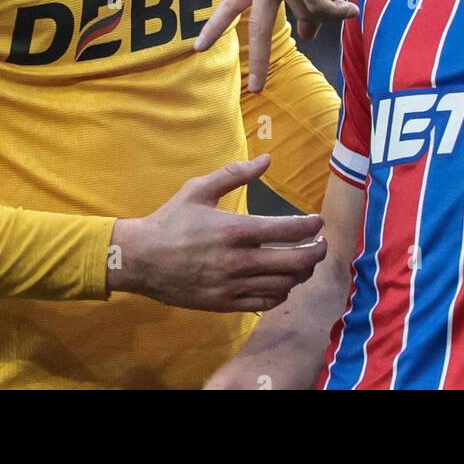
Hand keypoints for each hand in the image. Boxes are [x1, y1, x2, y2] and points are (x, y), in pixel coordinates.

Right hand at [107, 155, 327, 312]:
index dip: (311, 227)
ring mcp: (234, 285)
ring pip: (284, 285)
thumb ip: (235, 174)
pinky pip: (265, 302)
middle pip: (296, 262)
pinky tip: (282, 282)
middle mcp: (240, 261)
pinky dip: (281, 293)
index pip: (289, 230)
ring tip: (304, 262)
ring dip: (301, 273)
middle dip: (317, 253)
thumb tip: (267, 159)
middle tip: (322, 244)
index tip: (318, 223)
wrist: (141, 259)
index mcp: (236, 230)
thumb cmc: (170, 220)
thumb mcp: (199, 189)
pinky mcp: (226, 303)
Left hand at [194, 0, 369, 90]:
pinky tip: (351, 7)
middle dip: (259, 59)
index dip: (216, 26)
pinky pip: (319, 12)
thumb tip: (305, 35)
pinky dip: (338, 14)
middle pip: (260, 25)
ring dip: (328, 13)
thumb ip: (304, 6)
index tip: (198, 47)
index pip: (234, 3)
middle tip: (256, 88)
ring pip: (306, 16)